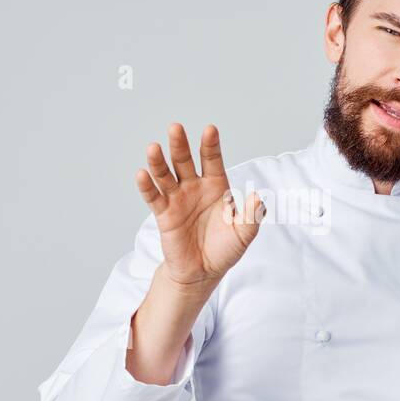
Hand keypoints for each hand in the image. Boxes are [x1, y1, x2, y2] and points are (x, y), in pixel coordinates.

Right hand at [135, 123, 264, 292]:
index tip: (210, 130)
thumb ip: (251, 215)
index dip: (210, 145)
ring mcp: (177, 199)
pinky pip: (154, 197)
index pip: (212, 160)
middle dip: (179, 145)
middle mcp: (194, 188)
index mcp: (216, 187)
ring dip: (158, 162)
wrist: (203, 272)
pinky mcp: (163, 214)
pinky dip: (147, 186)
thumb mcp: (244, 234)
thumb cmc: (224, 250)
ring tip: (153, 148)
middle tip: (175, 128)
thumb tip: (257, 196)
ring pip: (166, 175)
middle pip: (184, 161)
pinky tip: (142, 174)